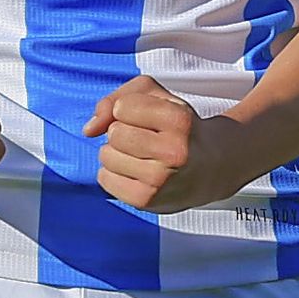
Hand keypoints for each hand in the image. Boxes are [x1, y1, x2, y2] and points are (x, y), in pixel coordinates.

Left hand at [84, 76, 237, 213]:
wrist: (209, 168)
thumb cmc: (177, 128)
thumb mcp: (156, 98)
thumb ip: (117, 98)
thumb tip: (89, 130)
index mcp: (179, 120)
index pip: (123, 107)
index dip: (129, 109)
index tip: (150, 119)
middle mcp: (173, 151)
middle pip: (114, 133)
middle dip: (122, 132)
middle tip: (146, 139)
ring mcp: (160, 179)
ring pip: (106, 155)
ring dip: (116, 153)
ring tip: (141, 156)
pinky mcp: (146, 200)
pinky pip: (104, 178)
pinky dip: (112, 173)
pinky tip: (134, 172)